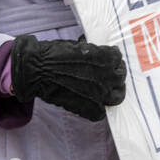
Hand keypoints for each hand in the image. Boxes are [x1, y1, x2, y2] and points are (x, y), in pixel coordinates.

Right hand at [10, 34, 125, 121]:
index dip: (112, 60)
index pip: (118, 58)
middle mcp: (107, 75)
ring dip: (112, 93)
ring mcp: (100, 93)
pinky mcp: (89, 107)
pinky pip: (101, 112)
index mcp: (106, 57)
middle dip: (115, 75)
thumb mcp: (79, 46)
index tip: (108, 63)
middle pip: (121, 77)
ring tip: (104, 92)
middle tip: (107, 76)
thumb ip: (93, 53)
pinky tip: (91, 104)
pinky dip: (96, 109)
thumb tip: (98, 54)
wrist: (38, 70)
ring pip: (117, 96)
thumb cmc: (55, 54)